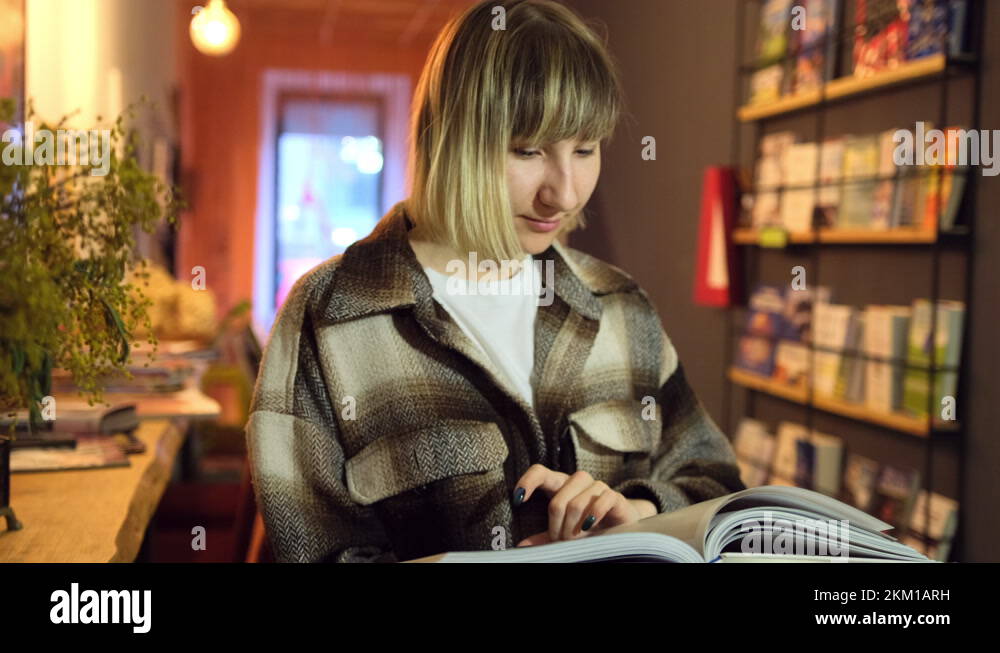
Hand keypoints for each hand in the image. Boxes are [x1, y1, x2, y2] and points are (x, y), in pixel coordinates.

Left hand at [512, 464, 656, 546]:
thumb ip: (544, 537)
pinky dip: (594, 515)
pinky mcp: (615, 496)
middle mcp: (577, 481)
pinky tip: (589, 527)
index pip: (540, 472)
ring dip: (574, 527)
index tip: (517, 500)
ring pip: (578, 503)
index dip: (527, 482)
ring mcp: (597, 487)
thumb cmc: (587, 525)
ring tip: (576, 540)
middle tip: (561, 541)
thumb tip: (522, 546)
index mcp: (560, 485)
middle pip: (558, 499)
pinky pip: (603, 499)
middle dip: (557, 526)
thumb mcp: (563, 530)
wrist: (621, 525)